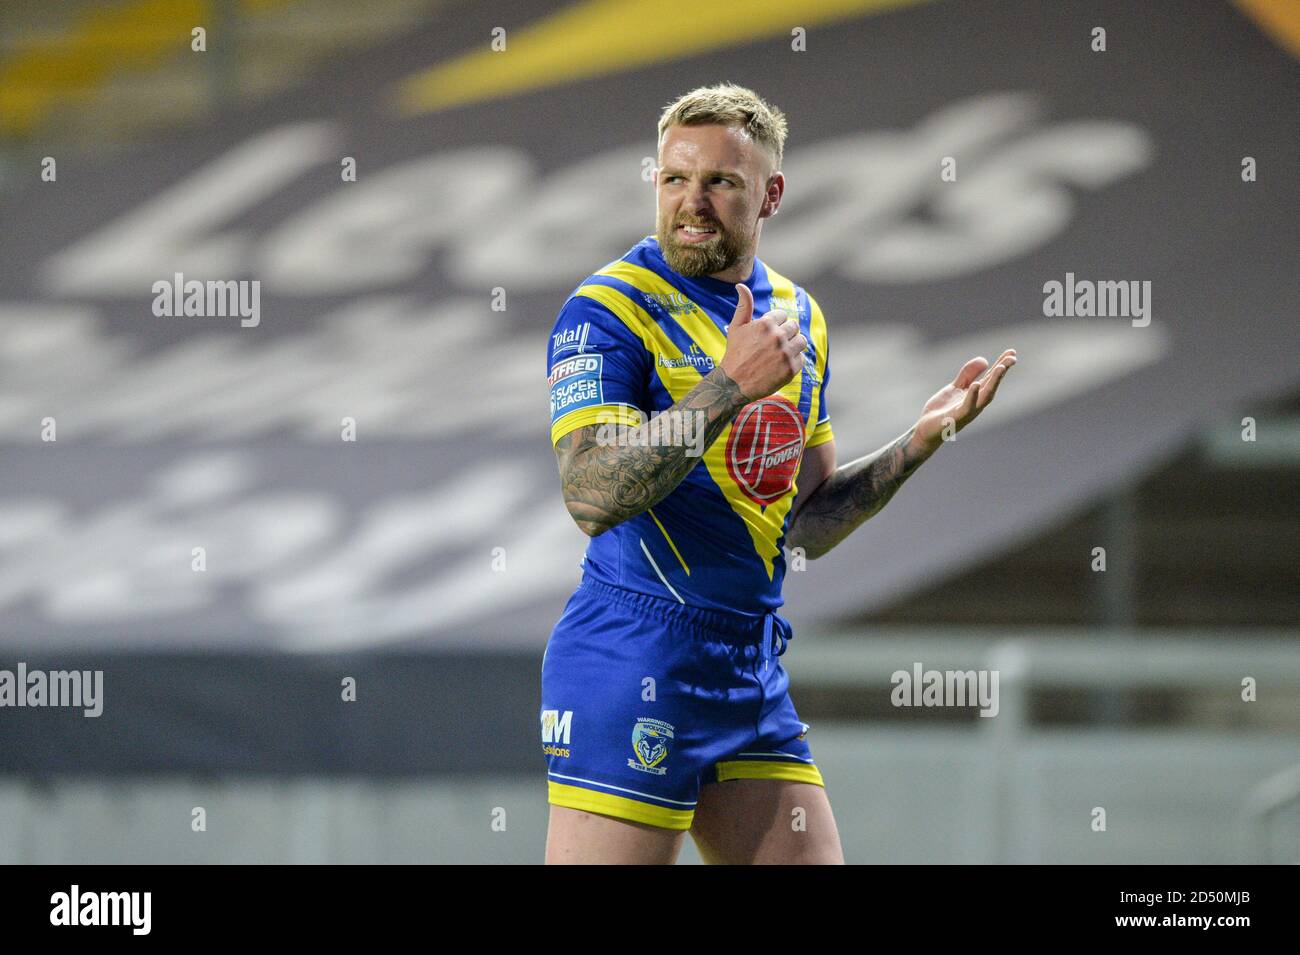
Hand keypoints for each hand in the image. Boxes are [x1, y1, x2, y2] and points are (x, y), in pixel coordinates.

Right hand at [719, 283, 807, 400]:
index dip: (775, 324)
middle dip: (786, 334)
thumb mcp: (736, 327)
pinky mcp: (791, 368)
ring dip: (793, 346)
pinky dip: (792, 362)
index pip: (783, 315)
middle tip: (773, 345)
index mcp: (766, 323)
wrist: (733, 384)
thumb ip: (744, 305)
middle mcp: (777, 336)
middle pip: (794, 326)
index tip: (766, 335)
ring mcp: (785, 353)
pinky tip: (779, 366)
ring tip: (779, 354)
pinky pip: (801, 359)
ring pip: (801, 341)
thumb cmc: (734, 354)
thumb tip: (741, 284)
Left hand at [913, 349, 1017, 453]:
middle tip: (1013, 358)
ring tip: (1001, 367)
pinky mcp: (956, 417)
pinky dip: (972, 396)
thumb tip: (985, 359)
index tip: (1012, 352)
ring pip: (985, 396)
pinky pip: (967, 407)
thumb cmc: (942, 410)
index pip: (991, 378)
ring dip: (994, 382)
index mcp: (976, 395)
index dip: (1001, 365)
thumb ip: (968, 374)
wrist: (926, 429)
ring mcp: (968, 411)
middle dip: (1002, 372)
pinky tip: (976, 385)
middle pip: (992, 386)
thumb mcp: (955, 387)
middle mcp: (976, 403)